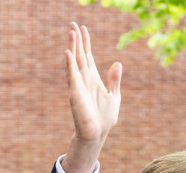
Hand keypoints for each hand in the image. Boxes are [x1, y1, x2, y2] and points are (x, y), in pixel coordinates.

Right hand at [62, 22, 121, 172]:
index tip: (83, 28)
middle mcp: (84, 80)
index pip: (87, 56)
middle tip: (72, 24)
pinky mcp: (76, 94)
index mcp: (93, 79)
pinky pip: (72, 77)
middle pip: (79, 55)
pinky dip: (70, 65)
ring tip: (71, 33)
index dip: (85, 42)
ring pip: (75, 62)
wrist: (97, 134)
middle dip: (76, 40)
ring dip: (72, 48)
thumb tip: (117, 63)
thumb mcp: (114, 96)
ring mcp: (79, 86)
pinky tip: (68, 53)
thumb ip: (114, 80)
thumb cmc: (104, 118)